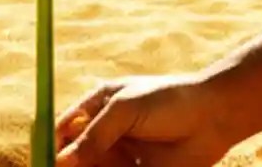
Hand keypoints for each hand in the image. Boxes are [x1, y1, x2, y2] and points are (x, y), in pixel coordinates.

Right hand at [54, 73, 237, 166]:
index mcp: (97, 107)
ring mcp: (123, 156)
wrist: (215, 116)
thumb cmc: (167, 101)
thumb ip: (94, 135)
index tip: (46, 163)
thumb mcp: (124, 109)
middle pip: (76, 158)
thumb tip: (62, 159)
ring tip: (121, 166)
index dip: (51, 146)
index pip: (63, 129)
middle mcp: (106, 133)